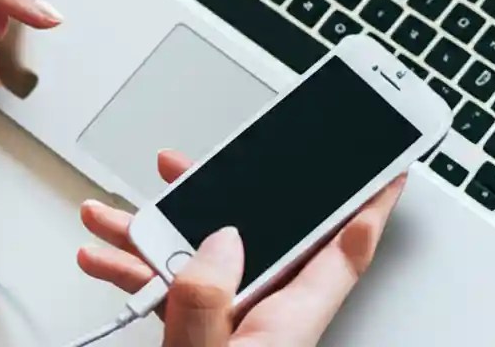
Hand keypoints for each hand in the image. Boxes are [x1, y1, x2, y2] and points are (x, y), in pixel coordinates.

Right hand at [78, 150, 406, 345]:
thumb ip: (208, 299)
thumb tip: (219, 239)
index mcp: (288, 324)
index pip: (345, 252)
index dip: (370, 205)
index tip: (388, 166)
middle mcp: (267, 321)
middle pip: (260, 238)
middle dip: (218, 197)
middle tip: (192, 167)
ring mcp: (233, 331)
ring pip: (203, 260)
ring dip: (154, 235)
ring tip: (115, 215)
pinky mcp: (202, 341)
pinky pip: (174, 292)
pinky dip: (137, 273)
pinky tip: (106, 260)